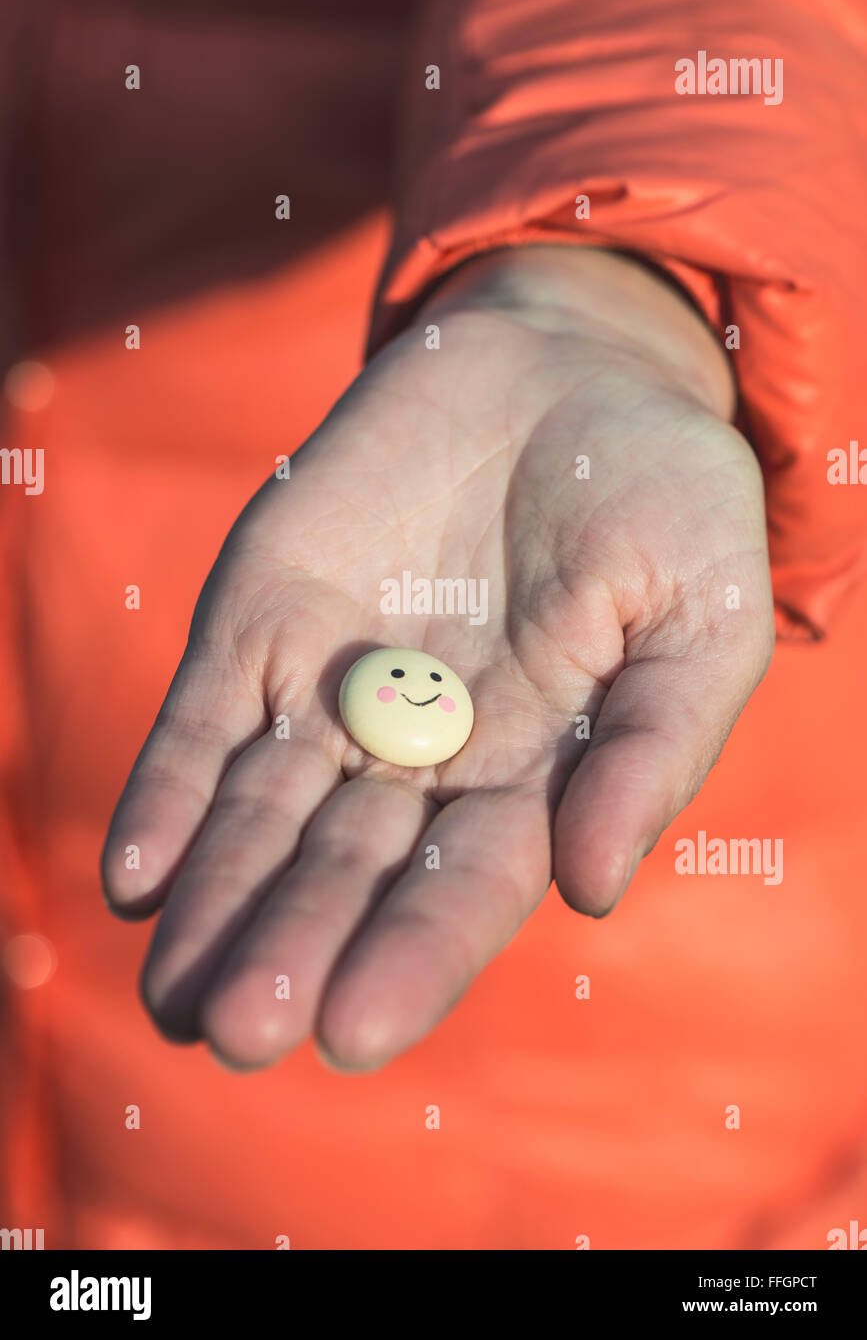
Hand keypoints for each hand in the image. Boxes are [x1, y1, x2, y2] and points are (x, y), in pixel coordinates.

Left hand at [101, 246, 773, 1070]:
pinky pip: (205, 719)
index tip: (355, 1030)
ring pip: (261, 816)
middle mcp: (420, 754)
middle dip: (292, 946)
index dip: (414, 955)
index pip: (465, 887)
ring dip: (217, 900)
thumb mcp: (704, 608)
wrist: (562, 363)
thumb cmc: (660, 493)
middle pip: (345, 869)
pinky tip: (136, 872)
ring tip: (170, 995)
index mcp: (529, 773)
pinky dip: (169, 792)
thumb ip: (655, 745)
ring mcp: (333, 689)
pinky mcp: (263, 621)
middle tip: (238, 1034)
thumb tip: (593, 887)